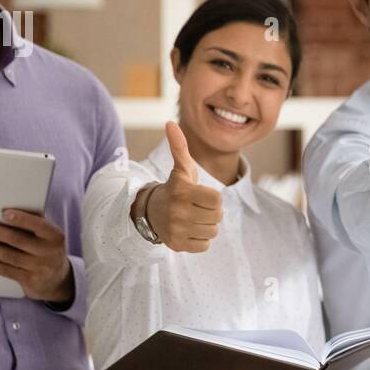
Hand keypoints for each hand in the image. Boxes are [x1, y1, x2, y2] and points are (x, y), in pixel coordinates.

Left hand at [0, 208, 74, 303]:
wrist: (57, 278)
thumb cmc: (45, 247)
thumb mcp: (47, 234)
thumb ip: (33, 222)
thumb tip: (4, 211)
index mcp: (55, 235)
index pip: (38, 225)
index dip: (21, 219)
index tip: (4, 213)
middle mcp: (49, 252)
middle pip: (18, 240)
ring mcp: (39, 268)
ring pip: (9, 256)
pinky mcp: (29, 281)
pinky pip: (6, 271)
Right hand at [145, 121, 223, 251]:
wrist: (151, 212)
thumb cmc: (176, 188)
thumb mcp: (181, 168)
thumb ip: (180, 147)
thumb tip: (170, 123)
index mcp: (182, 191)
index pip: (217, 200)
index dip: (214, 198)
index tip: (202, 195)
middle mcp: (177, 211)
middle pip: (217, 217)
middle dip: (212, 212)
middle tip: (198, 207)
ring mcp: (176, 229)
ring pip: (212, 232)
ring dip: (207, 226)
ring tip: (194, 218)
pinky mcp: (176, 245)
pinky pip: (204, 246)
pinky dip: (201, 239)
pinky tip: (189, 230)